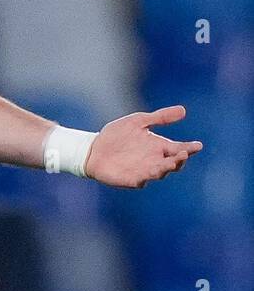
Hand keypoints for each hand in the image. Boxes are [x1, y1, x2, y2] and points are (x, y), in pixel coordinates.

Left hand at [85, 105, 202, 188]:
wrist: (92, 149)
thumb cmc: (116, 135)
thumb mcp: (138, 122)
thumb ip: (159, 117)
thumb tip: (183, 110)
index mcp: (159, 146)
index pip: (179, 148)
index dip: (190, 148)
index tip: (198, 145)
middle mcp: (155, 160)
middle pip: (174, 163)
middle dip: (180, 159)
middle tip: (183, 153)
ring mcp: (145, 171)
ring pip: (161, 172)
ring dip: (166, 168)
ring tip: (171, 163)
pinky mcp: (132, 180)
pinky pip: (143, 180)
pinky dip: (148, 177)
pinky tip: (152, 171)